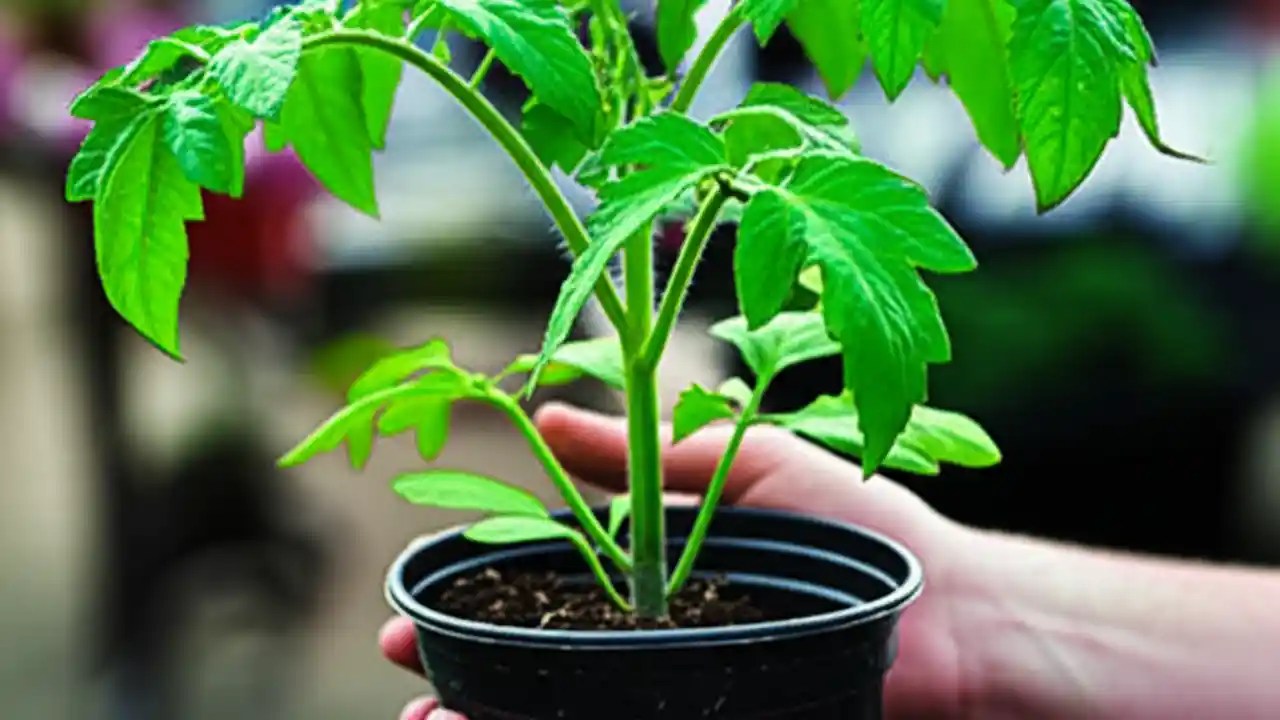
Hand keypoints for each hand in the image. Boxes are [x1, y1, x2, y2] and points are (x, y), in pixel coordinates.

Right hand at [382, 402, 974, 718]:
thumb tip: (541, 414)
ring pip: (562, 714)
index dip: (467, 610)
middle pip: (532, 670)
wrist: (946, 616)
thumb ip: (638, 452)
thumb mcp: (732, 463)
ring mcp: (674, 696)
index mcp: (647, 584)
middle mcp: (649, 647)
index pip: (534, 599)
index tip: (404, 617)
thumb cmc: (852, 526)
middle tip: (407, 684)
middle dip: (459, 683)